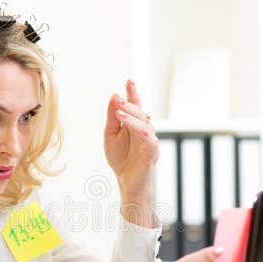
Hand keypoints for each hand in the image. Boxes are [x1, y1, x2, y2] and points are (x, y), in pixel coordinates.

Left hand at [103, 79, 158, 199]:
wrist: (126, 181)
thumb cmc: (120, 157)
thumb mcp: (110, 135)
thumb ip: (112, 118)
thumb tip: (113, 97)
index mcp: (134, 123)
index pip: (134, 105)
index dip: (132, 93)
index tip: (129, 80)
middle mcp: (144, 129)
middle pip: (139, 113)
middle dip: (128, 105)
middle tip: (117, 98)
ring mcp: (149, 140)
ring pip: (144, 125)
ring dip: (133, 118)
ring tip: (120, 113)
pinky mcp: (152, 153)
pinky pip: (151, 142)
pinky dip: (145, 134)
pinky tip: (139, 129)